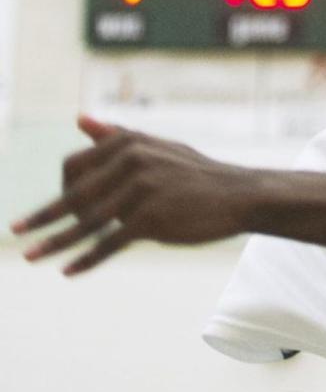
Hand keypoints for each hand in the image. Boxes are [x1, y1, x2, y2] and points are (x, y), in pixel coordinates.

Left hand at [10, 116, 250, 274]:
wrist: (237, 194)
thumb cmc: (193, 173)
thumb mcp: (156, 147)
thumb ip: (116, 135)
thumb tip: (80, 120)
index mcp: (129, 141)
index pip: (74, 166)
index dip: (60, 190)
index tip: (48, 212)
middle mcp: (132, 160)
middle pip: (74, 194)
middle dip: (44, 217)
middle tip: (17, 232)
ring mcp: (141, 189)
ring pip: (86, 222)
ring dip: (53, 243)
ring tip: (28, 257)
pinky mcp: (151, 218)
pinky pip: (109, 242)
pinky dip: (86, 259)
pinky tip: (68, 272)